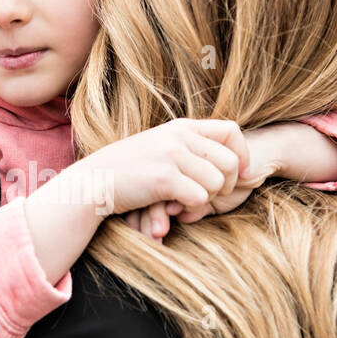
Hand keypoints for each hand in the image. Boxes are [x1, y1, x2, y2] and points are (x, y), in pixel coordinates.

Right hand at [76, 118, 249, 217]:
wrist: (93, 182)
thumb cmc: (128, 171)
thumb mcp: (160, 148)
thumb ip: (188, 148)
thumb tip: (229, 160)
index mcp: (182, 126)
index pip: (231, 130)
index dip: (243, 154)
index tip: (243, 174)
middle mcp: (180, 136)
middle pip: (230, 161)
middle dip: (229, 185)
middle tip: (213, 198)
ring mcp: (172, 156)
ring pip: (218, 182)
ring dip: (208, 200)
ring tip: (189, 204)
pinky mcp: (164, 179)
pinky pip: (200, 198)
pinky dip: (193, 209)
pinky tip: (177, 210)